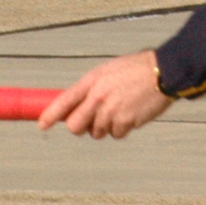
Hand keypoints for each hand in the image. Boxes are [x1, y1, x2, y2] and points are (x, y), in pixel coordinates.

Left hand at [38, 49, 172, 138]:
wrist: (163, 72)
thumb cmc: (136, 69)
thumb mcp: (108, 71)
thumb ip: (91, 88)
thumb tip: (78, 106)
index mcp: (92, 80)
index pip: (64, 100)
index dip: (50, 115)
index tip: (42, 124)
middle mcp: (98, 96)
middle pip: (75, 126)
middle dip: (81, 127)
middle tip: (90, 122)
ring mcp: (111, 110)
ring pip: (97, 132)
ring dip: (106, 126)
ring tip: (120, 109)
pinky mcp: (125, 122)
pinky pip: (116, 134)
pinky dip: (122, 128)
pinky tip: (131, 113)